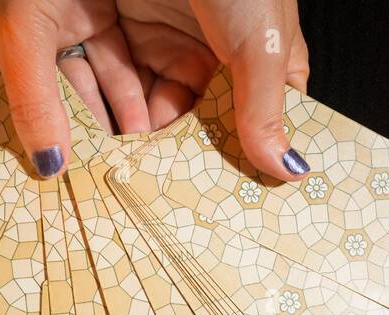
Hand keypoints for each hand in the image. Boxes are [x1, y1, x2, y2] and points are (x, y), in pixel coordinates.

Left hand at [0, 0, 310, 181]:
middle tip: (163, 207)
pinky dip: (105, 115)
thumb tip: (290, 169)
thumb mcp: (256, 42)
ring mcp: (169, 42)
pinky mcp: (125, 30)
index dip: (241, 163)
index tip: (224, 209)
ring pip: (152, 112)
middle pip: (199, 127)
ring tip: (126, 189)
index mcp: (264, 58)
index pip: (257, 125)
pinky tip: (98, 153)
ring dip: (137, 147)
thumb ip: (265, 107)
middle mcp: (217, 56)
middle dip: (180, 163)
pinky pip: (114, 85)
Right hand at [0, 1, 151, 175]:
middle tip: (90, 186)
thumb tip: (47, 168)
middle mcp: (18, 37)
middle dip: (70, 141)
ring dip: (107, 124)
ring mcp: (61, 24)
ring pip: (86, 86)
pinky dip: (129, 95)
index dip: (10, 142)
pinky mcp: (98, 14)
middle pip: (45, 102)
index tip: (32, 184)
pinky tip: (142, 132)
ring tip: (124, 168)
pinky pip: (116, 62)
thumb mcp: (21, 35)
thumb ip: (33, 102)